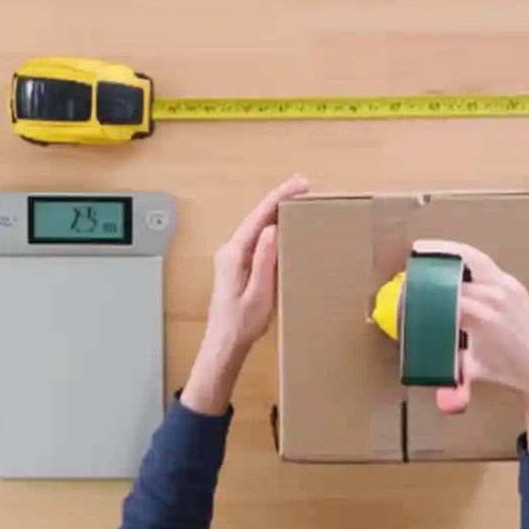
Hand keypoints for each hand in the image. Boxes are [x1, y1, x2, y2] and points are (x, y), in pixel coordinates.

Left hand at [180, 176, 309, 415]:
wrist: (224, 344)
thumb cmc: (242, 323)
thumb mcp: (259, 293)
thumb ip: (264, 261)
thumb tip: (272, 228)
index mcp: (234, 254)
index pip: (258, 218)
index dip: (279, 198)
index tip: (299, 185)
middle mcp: (230, 251)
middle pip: (257, 218)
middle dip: (279, 200)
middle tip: (304, 186)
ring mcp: (232, 258)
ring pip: (256, 228)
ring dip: (276, 213)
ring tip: (297, 200)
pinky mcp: (237, 266)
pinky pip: (256, 240)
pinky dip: (272, 228)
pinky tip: (284, 227)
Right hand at [413, 239, 528, 460]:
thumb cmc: (508, 371)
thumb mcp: (472, 368)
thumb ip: (446, 361)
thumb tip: (419, 361)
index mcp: (482, 318)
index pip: (446, 297)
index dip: (423, 294)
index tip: (405, 293)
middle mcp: (494, 297)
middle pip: (456, 273)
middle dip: (431, 270)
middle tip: (410, 265)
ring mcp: (507, 286)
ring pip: (472, 258)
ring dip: (446, 252)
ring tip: (423, 248)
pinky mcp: (513, 284)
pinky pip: (484, 263)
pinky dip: (463, 256)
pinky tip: (449, 255)